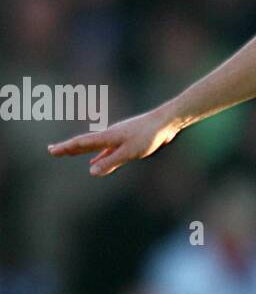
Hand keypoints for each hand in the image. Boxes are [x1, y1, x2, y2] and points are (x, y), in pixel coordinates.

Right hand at [48, 107, 179, 176]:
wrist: (165, 122)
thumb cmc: (148, 135)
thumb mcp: (129, 152)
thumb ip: (111, 162)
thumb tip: (91, 172)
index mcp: (107, 137)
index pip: (81, 143)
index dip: (66, 148)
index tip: (51, 151)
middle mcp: (109, 135)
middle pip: (84, 143)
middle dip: (68, 148)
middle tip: (52, 150)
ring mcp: (117, 137)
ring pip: (95, 146)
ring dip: (81, 151)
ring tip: (68, 153)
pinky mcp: (126, 140)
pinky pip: (107, 150)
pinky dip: (99, 156)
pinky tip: (96, 160)